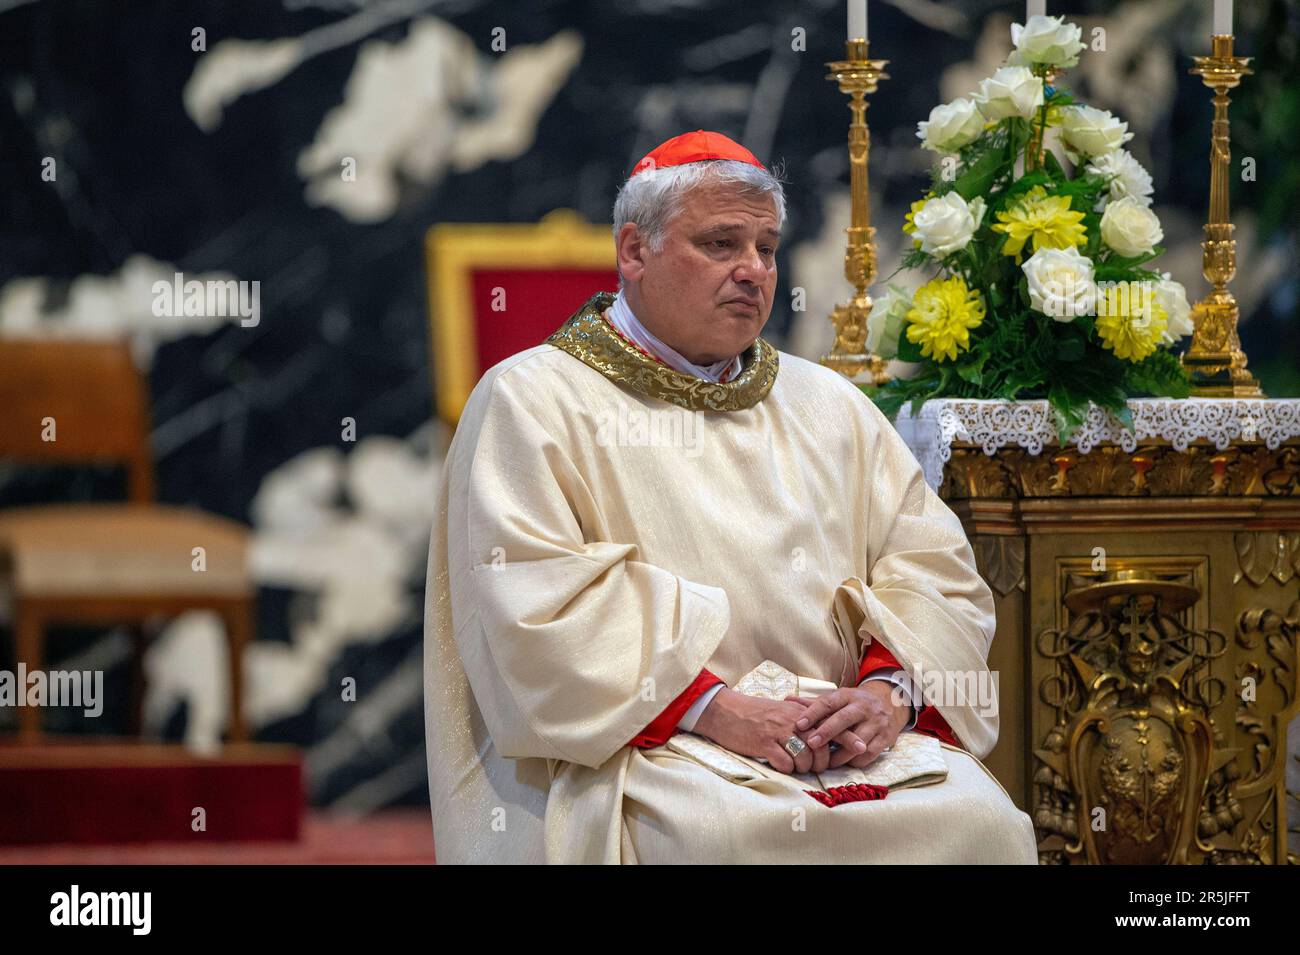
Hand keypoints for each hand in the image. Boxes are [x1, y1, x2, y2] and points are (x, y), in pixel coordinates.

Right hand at [692, 687, 839, 774]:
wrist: (726, 711)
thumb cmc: (755, 712)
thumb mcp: (782, 709)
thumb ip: (802, 716)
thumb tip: (822, 728)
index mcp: (798, 712)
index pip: (831, 723)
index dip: (848, 737)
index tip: (861, 748)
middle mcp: (792, 720)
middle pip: (821, 746)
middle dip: (821, 762)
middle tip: (813, 767)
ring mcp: (778, 732)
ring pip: (804, 757)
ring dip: (803, 768)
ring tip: (795, 766)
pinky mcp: (764, 744)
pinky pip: (785, 763)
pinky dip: (786, 769)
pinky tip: (780, 765)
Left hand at [789, 682, 910, 769]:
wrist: (890, 703)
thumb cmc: (855, 704)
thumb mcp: (838, 699)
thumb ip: (814, 703)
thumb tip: (787, 699)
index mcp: (848, 695)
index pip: (829, 702)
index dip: (813, 713)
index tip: (798, 724)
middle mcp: (864, 707)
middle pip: (844, 719)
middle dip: (826, 732)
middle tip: (811, 744)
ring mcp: (877, 723)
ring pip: (857, 741)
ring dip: (839, 754)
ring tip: (825, 761)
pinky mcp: (886, 738)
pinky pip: (869, 754)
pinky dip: (854, 761)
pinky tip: (844, 763)